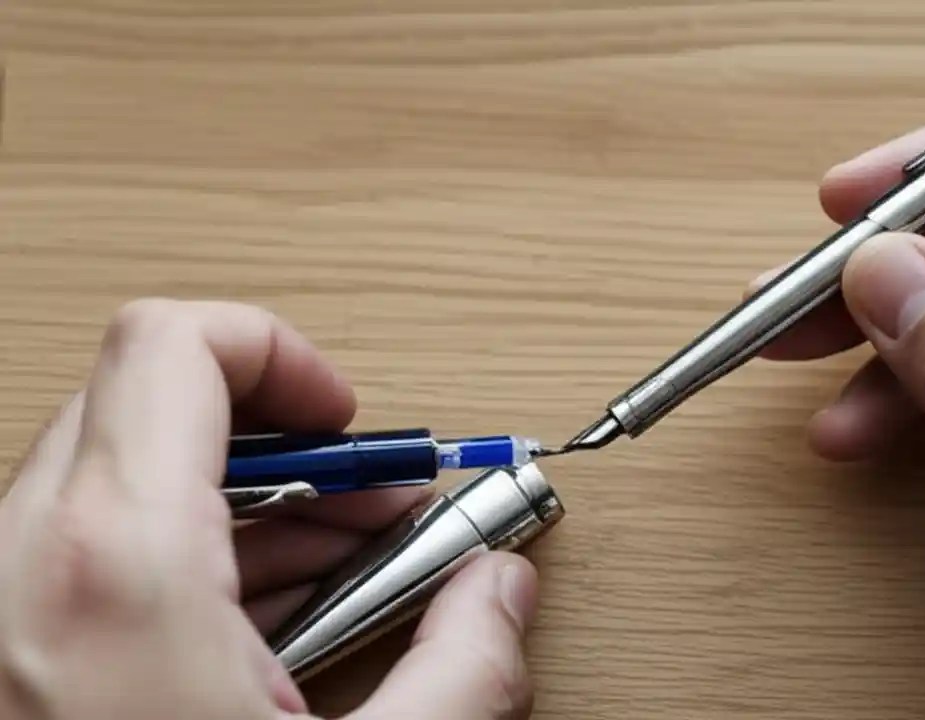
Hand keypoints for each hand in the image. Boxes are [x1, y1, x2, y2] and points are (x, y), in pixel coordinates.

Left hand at [0, 300, 538, 719]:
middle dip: (284, 441)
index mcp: (115, 572)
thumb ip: (461, 670)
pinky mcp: (10, 655)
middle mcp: (25, 575)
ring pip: (118, 481)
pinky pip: (90, 554)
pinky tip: (277, 621)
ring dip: (243, 502)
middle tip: (369, 498)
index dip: (283, 354)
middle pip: (149, 404)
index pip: (171, 345)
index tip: (351, 419)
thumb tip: (498, 598)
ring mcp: (5, 613)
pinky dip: (186, 559)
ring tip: (344, 563)